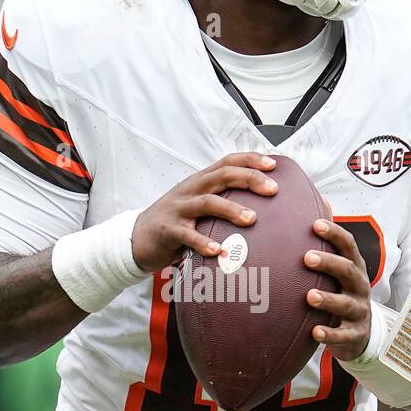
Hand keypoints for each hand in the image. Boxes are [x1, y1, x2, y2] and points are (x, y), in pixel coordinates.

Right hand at [132, 152, 277, 272]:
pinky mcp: (168, 230)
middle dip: (249, 179)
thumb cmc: (175, 221)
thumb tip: (258, 206)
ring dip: (231, 209)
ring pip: (207, 202)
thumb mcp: (197, 204)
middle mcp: (190, 189)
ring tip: (251, 219)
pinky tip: (219, 250)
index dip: (250, 160)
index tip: (273, 164)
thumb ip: (221, 200)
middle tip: (272, 189)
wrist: (137, 237)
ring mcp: (179, 208)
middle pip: (222, 176)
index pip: (227, 162)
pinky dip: (204, 242)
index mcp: (200, 181)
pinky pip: (187, 235)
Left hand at [304, 219, 371, 361]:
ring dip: (328, 299)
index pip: (348, 246)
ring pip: (345, 304)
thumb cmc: (341, 292)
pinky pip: (343, 335)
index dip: (334, 233)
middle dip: (328, 263)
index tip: (315, 224)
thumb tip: (321, 200)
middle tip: (306, 257)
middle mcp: (359, 286)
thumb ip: (329, 241)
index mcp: (354, 267)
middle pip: (347, 270)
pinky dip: (330, 335)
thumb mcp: (339, 268)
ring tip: (309, 297)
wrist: (359, 334)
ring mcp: (359, 310)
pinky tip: (315, 333)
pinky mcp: (355, 334)